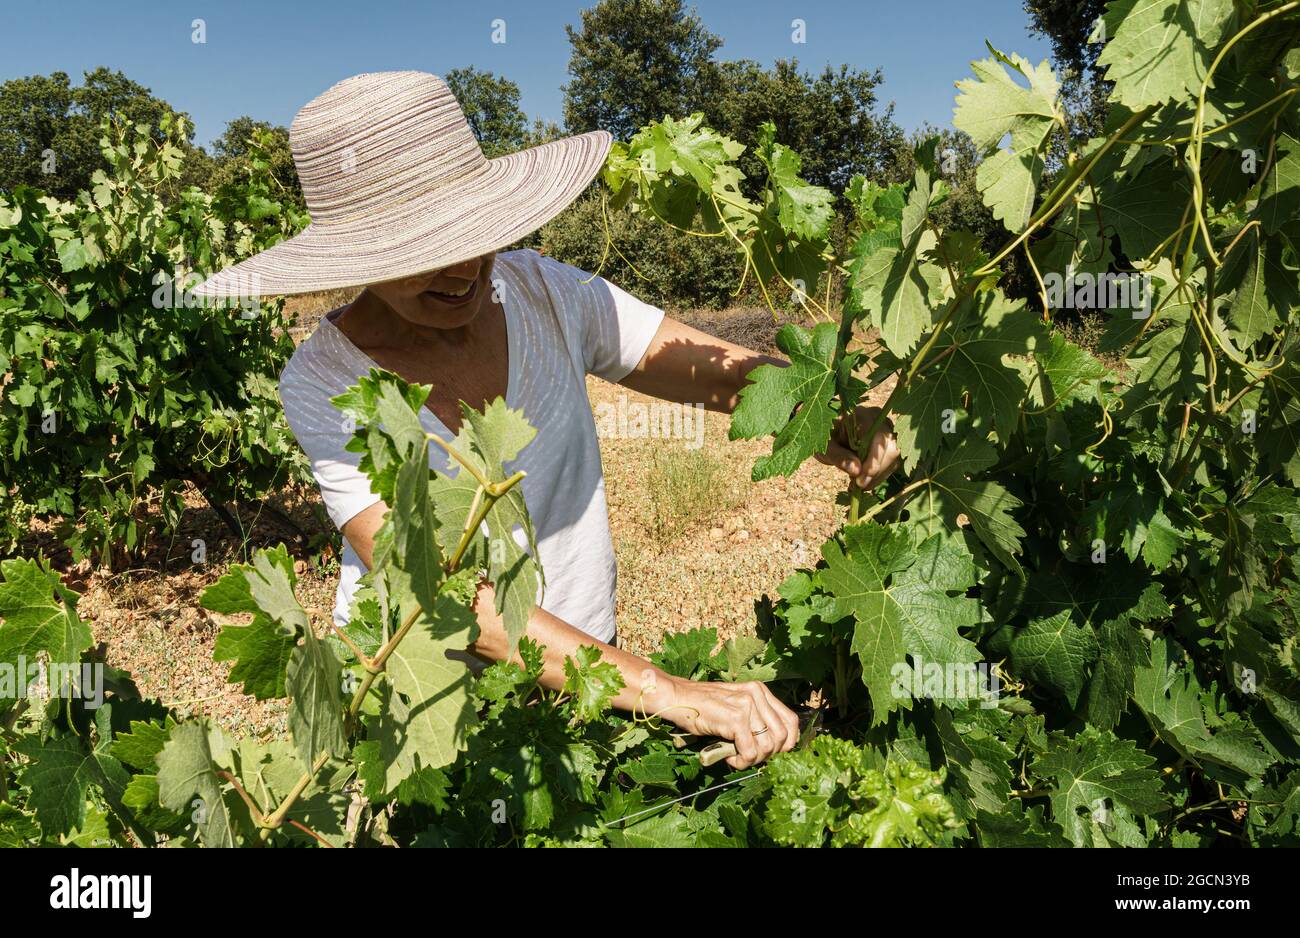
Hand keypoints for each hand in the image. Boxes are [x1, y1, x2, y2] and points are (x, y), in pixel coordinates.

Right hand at [657, 676, 799, 768]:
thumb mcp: (735, 705)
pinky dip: (740, 762)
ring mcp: (747, 706)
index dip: (787, 743)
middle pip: (782, 737)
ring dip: (753, 760)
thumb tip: (774, 747)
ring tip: (736, 758)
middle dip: (768, 755)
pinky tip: (729, 758)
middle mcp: (756, 694)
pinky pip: (749, 752)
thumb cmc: (703, 706)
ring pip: (767, 747)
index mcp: (759, 690)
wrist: (677, 699)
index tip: (772, 754)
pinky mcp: (736, 719)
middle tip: (749, 757)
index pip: (791, 721)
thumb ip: (755, 717)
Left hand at [816, 404, 899, 488]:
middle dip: (877, 470)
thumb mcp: (825, 447)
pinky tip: (863, 482)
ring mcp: (887, 430)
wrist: (829, 434)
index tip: (862, 479)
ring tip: (858, 484)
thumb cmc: (824, 437)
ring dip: (878, 475)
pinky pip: (891, 462)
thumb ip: (838, 456)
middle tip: (859, 485)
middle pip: (891, 447)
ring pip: (893, 456)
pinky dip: (879, 476)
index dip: (874, 460)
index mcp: (862, 415)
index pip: (878, 436)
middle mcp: (879, 419)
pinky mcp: (889, 443)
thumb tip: (856, 471)